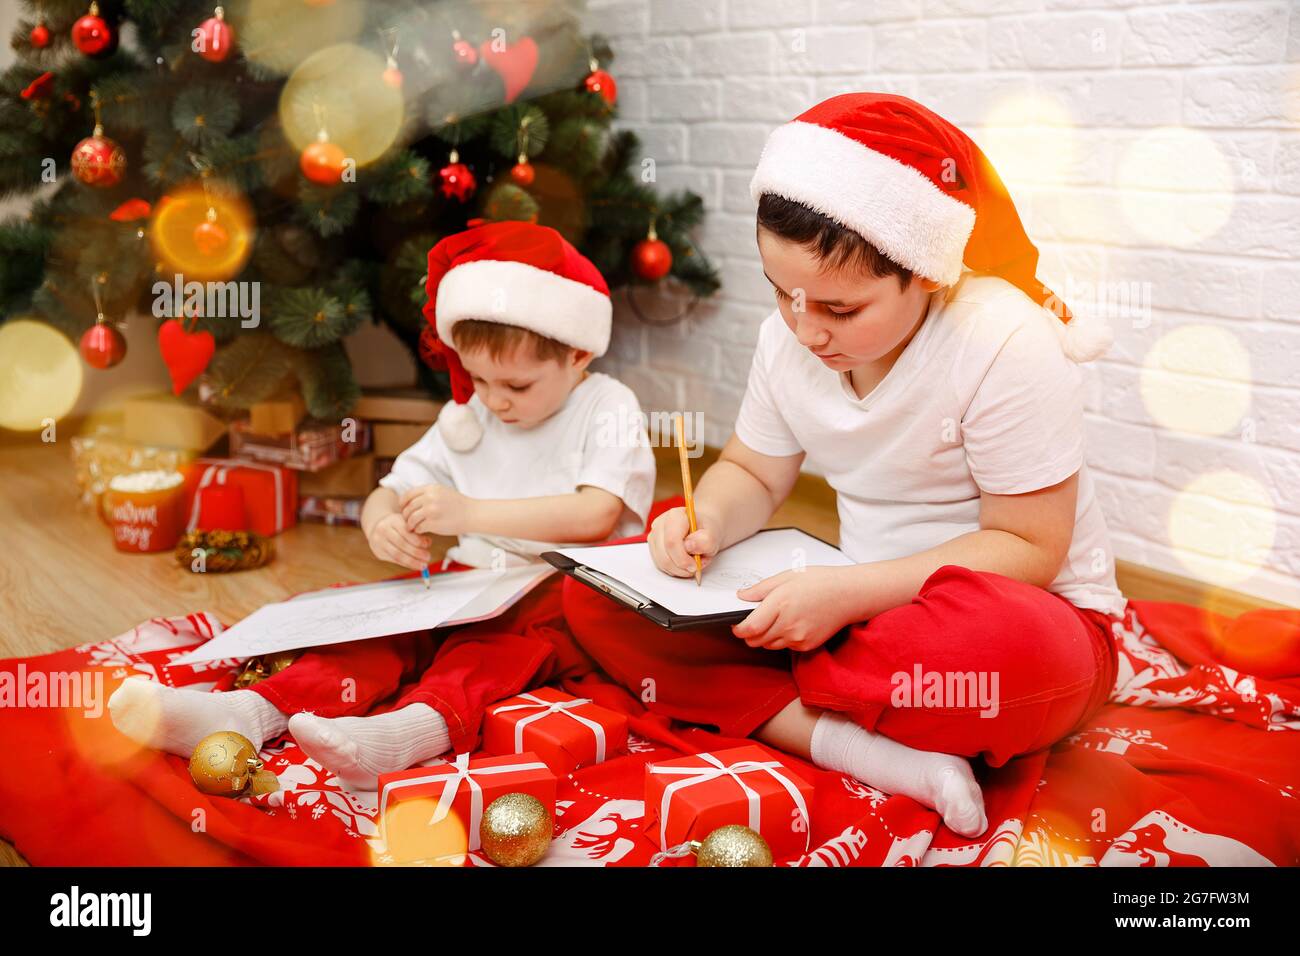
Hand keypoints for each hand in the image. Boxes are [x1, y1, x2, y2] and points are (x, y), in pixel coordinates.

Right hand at [365, 512, 430, 571]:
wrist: (377, 528)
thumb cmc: (398, 525)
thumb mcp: (406, 523)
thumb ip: (416, 532)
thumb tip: (428, 543)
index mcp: (393, 521)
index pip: (406, 532)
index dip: (418, 540)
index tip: (428, 545)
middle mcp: (383, 531)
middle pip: (401, 544)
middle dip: (416, 552)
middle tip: (428, 557)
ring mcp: (379, 542)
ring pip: (397, 555)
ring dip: (412, 562)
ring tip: (423, 565)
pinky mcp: (379, 552)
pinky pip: (394, 560)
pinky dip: (406, 564)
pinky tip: (415, 566)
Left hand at [399, 484, 469, 536]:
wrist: (472, 514)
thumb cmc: (458, 504)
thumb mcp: (442, 492)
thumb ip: (427, 493)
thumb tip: (409, 500)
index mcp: (431, 488)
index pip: (408, 495)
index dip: (403, 503)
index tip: (403, 509)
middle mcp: (429, 498)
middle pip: (408, 508)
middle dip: (406, 516)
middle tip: (408, 521)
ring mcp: (431, 511)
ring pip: (411, 519)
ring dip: (411, 524)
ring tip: (414, 527)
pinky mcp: (433, 523)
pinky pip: (418, 528)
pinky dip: (418, 530)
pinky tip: (422, 531)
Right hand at [647, 506, 720, 577]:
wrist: (701, 531)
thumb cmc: (706, 532)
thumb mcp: (713, 535)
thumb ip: (705, 541)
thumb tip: (689, 546)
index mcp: (675, 516)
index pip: (672, 541)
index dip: (682, 558)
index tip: (694, 566)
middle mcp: (660, 524)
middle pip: (664, 555)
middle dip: (682, 567)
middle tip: (696, 566)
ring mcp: (654, 536)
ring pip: (661, 563)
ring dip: (679, 569)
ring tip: (692, 562)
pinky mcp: (653, 547)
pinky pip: (661, 566)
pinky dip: (674, 569)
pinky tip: (684, 563)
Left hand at [731, 565, 860, 651]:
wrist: (849, 595)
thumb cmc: (821, 582)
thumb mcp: (786, 577)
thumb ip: (760, 589)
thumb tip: (741, 596)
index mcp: (780, 604)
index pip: (749, 628)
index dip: (738, 630)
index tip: (736, 626)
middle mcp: (788, 624)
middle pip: (756, 641)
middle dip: (750, 634)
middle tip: (753, 622)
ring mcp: (798, 638)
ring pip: (769, 646)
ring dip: (765, 637)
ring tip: (775, 620)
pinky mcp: (807, 646)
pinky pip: (785, 647)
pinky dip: (782, 639)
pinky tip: (790, 625)